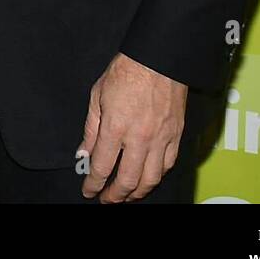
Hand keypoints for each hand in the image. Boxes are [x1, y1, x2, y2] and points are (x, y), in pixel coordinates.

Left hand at [79, 52, 187, 201]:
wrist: (158, 58)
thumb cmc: (125, 72)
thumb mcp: (97, 95)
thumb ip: (91, 129)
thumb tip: (84, 154)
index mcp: (116, 127)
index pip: (102, 167)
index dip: (93, 184)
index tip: (88, 191)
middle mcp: (139, 138)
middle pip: (127, 180)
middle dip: (114, 196)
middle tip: (106, 200)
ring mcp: (160, 139)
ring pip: (150, 179)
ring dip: (136, 193)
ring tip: (126, 196)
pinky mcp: (176, 136)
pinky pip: (168, 166)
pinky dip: (156, 177)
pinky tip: (147, 179)